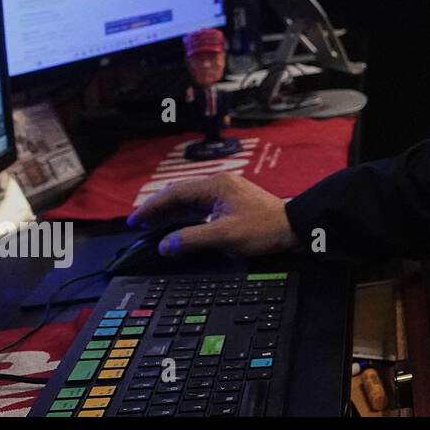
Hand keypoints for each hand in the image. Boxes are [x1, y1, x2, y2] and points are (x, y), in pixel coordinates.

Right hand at [127, 173, 299, 257]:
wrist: (294, 228)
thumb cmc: (263, 229)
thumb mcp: (225, 236)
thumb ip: (191, 239)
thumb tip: (165, 245)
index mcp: (216, 186)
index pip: (175, 193)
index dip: (152, 207)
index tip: (135, 220)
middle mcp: (219, 184)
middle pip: (180, 193)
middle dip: (158, 208)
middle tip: (139, 223)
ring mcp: (226, 192)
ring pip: (190, 199)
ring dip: (171, 211)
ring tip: (152, 224)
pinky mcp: (231, 202)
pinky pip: (201, 206)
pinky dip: (186, 214)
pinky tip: (177, 224)